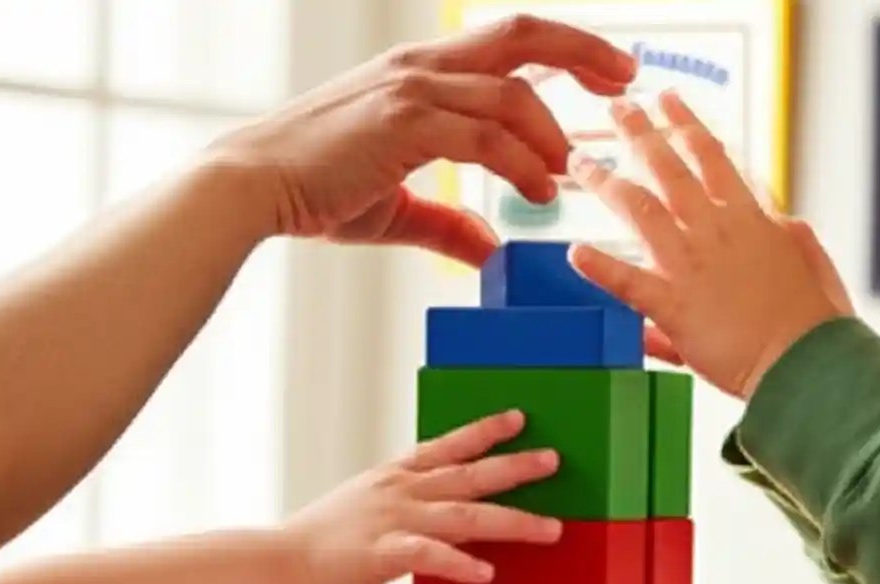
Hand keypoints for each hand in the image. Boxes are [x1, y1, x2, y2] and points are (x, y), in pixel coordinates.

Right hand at [209, 15, 636, 266]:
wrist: (252, 186)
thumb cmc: (315, 189)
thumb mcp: (396, 207)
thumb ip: (448, 225)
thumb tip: (490, 250)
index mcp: (421, 73)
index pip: (508, 41)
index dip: (566, 49)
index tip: (607, 74)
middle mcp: (421, 67)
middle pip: (522, 36)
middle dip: (583, 52)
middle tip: (628, 79)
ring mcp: (412, 89)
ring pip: (511, 92)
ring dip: (552, 132)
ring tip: (571, 174)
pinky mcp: (403, 123)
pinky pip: (485, 136)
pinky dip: (521, 162)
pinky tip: (540, 190)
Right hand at [282, 410, 559, 583]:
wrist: (276, 565)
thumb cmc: (316, 546)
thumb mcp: (362, 510)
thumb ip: (400, 509)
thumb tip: (432, 518)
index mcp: (392, 478)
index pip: (447, 445)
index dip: (484, 431)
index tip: (518, 419)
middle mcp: (399, 492)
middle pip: (470, 474)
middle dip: (515, 467)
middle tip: (553, 460)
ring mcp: (393, 520)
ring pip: (466, 514)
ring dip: (513, 521)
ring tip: (550, 528)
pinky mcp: (383, 554)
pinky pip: (430, 557)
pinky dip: (460, 564)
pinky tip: (486, 573)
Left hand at [567, 93, 853, 398]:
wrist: (808, 360)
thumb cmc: (815, 320)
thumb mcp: (809, 259)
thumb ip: (785, 233)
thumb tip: (775, 218)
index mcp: (749, 218)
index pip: (712, 157)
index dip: (685, 125)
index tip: (666, 101)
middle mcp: (715, 231)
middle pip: (669, 169)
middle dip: (639, 133)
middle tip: (616, 110)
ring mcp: (690, 266)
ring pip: (639, 209)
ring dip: (606, 182)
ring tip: (581, 162)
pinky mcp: (672, 306)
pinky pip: (627, 281)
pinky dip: (599, 266)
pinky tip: (575, 252)